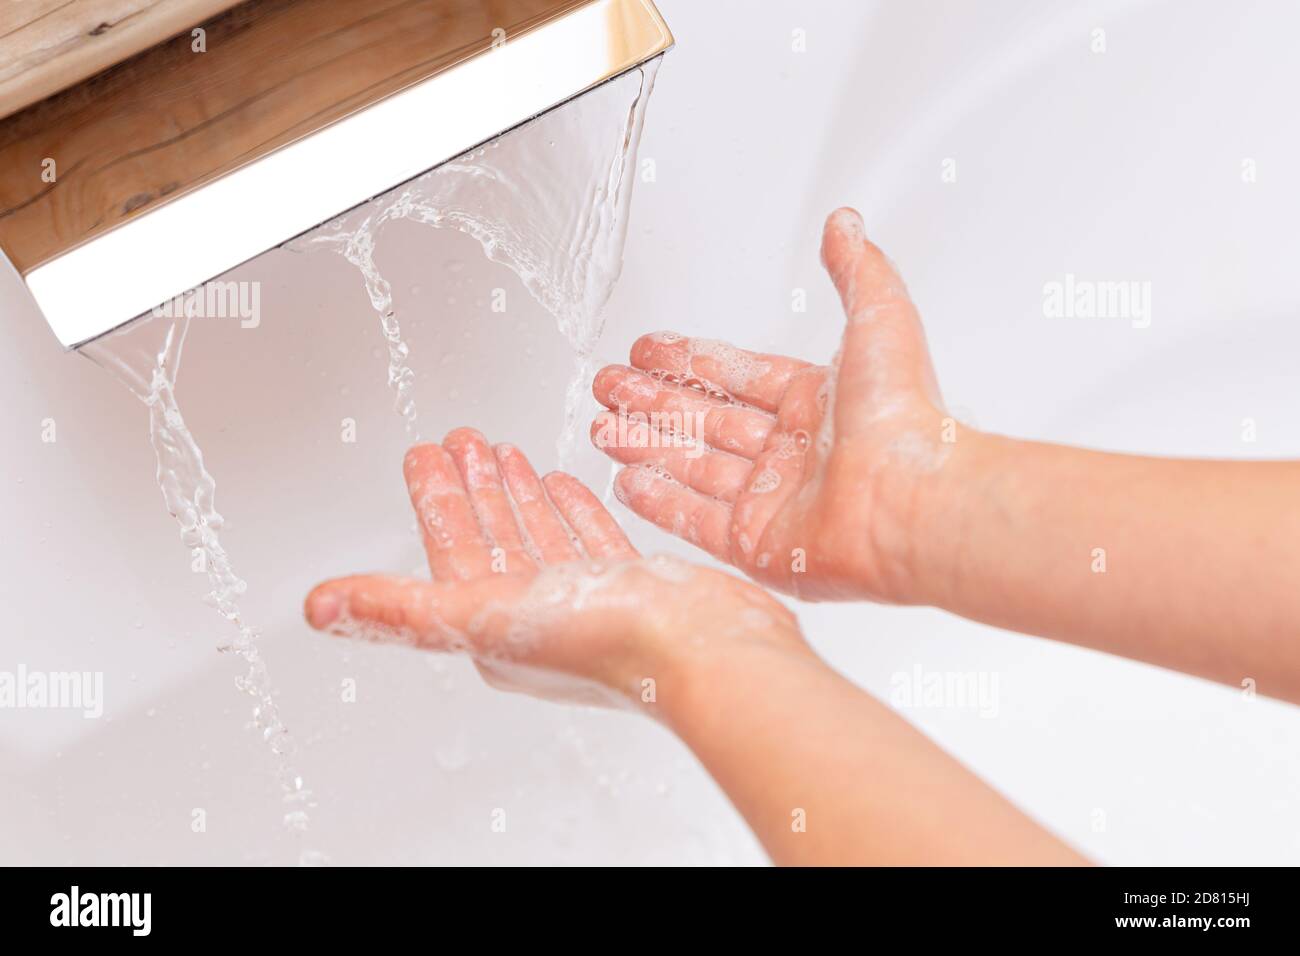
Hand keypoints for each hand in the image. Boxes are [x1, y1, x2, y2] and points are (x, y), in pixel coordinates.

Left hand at [304, 430, 806, 707]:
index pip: (451, 549)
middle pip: (491, 537)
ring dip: (515, 494)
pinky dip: (571, 510)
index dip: (435, 498)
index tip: (422, 451)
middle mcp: (535, 616)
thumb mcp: (481, 615)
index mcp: (493, 625)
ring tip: (501, 450)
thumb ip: (399, 607)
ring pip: (538, 536)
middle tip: (458, 436)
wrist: (707, 651)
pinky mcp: (632, 589)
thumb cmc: (608, 641)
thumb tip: (318, 606)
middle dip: (471, 486)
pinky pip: (590, 541)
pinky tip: (564, 482)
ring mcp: (586, 603)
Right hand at [591, 207, 961, 602]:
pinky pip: (697, 521)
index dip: (691, 360)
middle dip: (652, 402)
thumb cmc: (902, 417)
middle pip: (706, 421)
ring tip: (602, 429)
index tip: (649, 349)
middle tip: (609, 386)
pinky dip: (659, 502)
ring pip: (693, 468)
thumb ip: (855, 269)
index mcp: (816, 404)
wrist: (911, 502)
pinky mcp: (759, 548)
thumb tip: (844, 222)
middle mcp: (793, 453)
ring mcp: (773, 502)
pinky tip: (625, 482)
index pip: (737, 376)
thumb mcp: (879, 318)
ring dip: (645, 447)